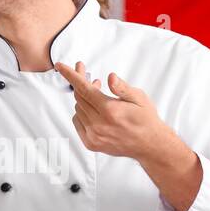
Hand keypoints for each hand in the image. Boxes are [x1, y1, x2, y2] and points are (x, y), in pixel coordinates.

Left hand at [54, 60, 175, 164]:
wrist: (149, 145)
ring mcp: (94, 136)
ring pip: (78, 109)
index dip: (71, 75)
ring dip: (84, 100)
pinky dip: (82, 113)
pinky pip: (78, 122)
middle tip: (94, 80)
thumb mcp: (139, 98)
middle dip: (83, 85)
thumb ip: (122, 88)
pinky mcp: (91, 144)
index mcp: (110, 111)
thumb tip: (110, 77)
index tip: (60, 66)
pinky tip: (94, 111)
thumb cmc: (145, 119)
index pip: (83, 89)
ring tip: (99, 97)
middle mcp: (99, 125)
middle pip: (79, 98)